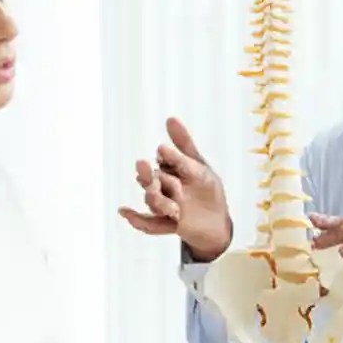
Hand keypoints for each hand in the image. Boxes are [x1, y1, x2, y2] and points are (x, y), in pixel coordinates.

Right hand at [118, 118, 232, 260]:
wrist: (218, 219)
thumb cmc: (207, 190)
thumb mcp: (198, 165)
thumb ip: (184, 144)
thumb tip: (169, 118)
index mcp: (170, 170)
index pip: (164, 160)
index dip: (166, 156)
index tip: (164, 151)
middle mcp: (162, 187)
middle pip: (150, 179)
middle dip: (146, 173)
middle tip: (142, 165)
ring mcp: (164, 205)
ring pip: (153, 200)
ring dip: (154, 198)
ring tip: (163, 199)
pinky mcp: (166, 224)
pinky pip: (148, 224)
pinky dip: (136, 219)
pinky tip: (124, 212)